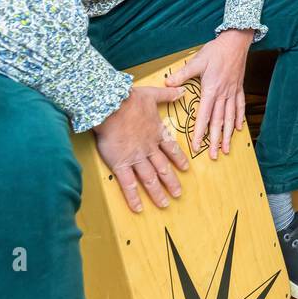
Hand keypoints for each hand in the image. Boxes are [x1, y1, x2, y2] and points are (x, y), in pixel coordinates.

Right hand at [93, 85, 190, 212]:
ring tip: (165, 204)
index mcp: (156, 133)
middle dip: (172, 182)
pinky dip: (134, 198)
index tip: (186, 169)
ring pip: (149, 179)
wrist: (111, 107)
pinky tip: (139, 208)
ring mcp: (136, 158)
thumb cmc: (130, 99)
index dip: (179, 160)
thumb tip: (183, 90)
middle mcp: (148, 149)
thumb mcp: (153, 94)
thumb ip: (168, 95)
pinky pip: (128, 184)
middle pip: (163, 169)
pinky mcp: (120, 164)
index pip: (171, 150)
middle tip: (179, 194)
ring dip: (157, 193)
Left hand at [165, 29, 253, 158]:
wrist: (236, 41)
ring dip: (228, 134)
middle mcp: (223, 94)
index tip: (197, 146)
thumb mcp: (197, 60)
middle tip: (213, 156)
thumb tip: (168, 83)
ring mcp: (232, 92)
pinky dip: (239, 118)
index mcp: (211, 89)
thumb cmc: (216, 50)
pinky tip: (238, 128)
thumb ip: (183, 74)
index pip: (204, 116)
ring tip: (226, 149)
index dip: (200, 132)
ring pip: (230, 117)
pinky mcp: (239, 88)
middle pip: (218, 121)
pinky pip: (239, 106)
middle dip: (215, 140)